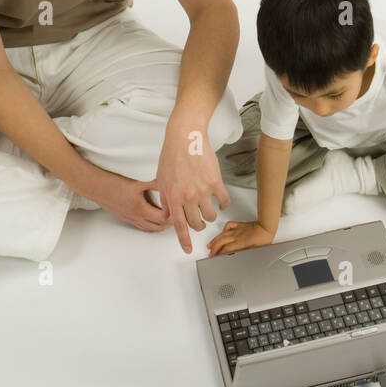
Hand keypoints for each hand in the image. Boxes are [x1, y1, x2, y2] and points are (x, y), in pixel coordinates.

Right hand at [92, 171, 172, 233]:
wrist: (98, 189)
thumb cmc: (114, 185)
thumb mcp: (137, 184)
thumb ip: (154, 184)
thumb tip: (167, 182)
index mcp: (140, 209)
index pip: (162, 219)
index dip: (173, 216)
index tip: (179, 211)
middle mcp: (136, 217)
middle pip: (158, 227)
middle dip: (170, 223)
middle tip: (178, 216)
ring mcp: (131, 220)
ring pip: (151, 229)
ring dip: (161, 225)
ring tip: (169, 218)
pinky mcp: (127, 219)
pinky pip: (143, 227)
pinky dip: (152, 225)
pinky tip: (155, 218)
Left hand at [155, 111, 230, 254]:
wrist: (186, 137)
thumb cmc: (172, 154)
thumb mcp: (161, 179)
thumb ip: (165, 200)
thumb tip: (167, 215)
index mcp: (173, 197)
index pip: (179, 225)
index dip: (184, 240)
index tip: (187, 249)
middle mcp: (188, 196)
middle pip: (196, 223)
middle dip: (197, 225)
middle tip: (198, 221)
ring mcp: (203, 190)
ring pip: (211, 216)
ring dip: (210, 216)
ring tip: (208, 208)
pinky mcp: (216, 182)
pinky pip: (224, 201)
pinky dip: (224, 204)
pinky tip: (220, 201)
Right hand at [207, 220, 274, 256]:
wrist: (266, 227)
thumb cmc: (264, 239)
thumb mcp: (255, 251)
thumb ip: (244, 254)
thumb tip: (237, 258)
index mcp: (240, 243)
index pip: (226, 249)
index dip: (219, 254)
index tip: (215, 257)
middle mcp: (236, 236)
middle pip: (221, 242)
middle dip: (213, 248)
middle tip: (210, 253)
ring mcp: (237, 230)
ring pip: (222, 234)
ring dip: (215, 240)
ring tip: (210, 244)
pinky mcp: (239, 225)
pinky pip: (229, 225)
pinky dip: (224, 229)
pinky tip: (222, 232)